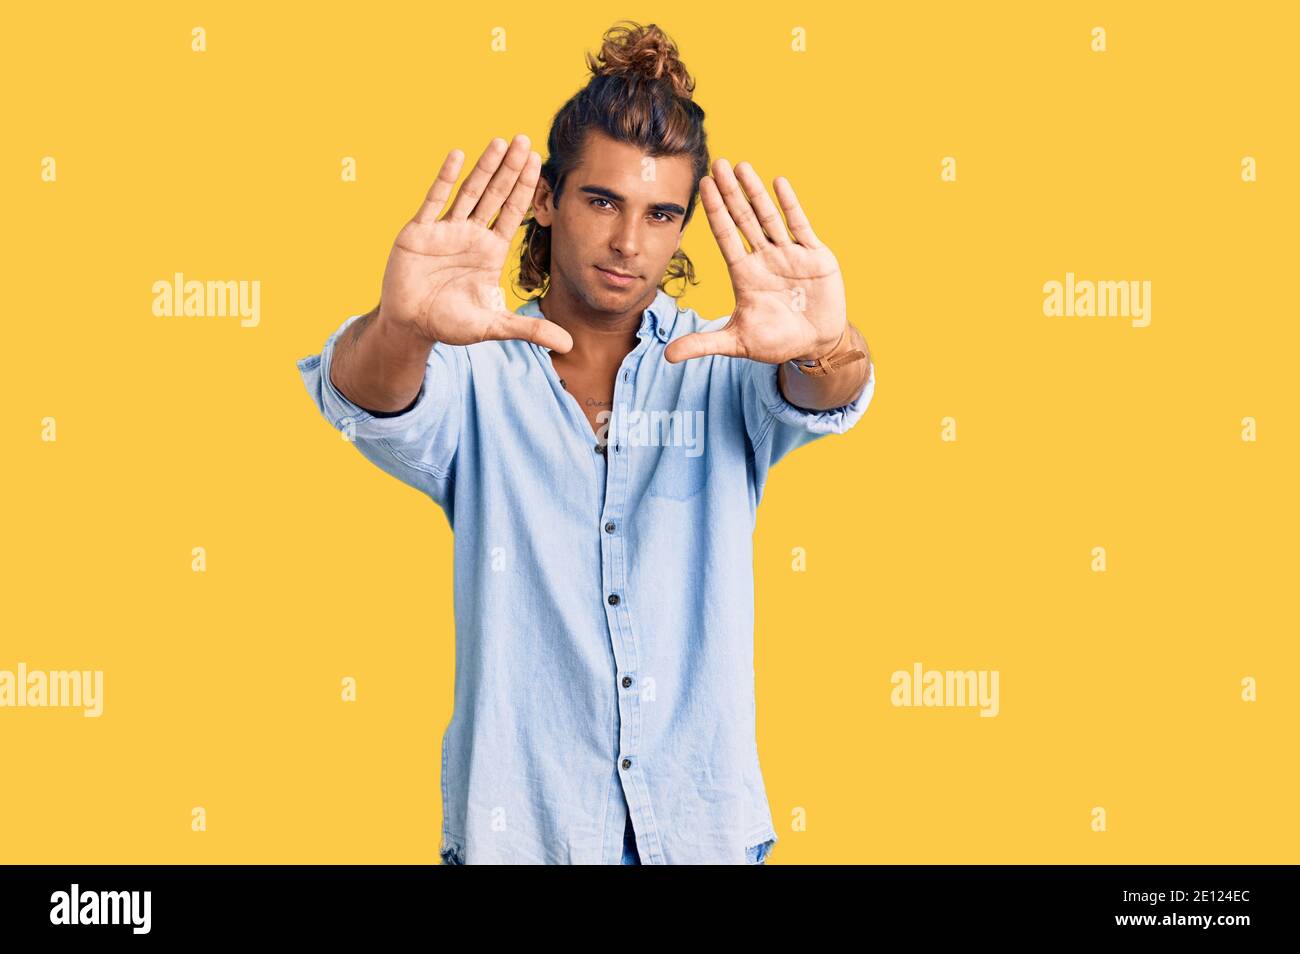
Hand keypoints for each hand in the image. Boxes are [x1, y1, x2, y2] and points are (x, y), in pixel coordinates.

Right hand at [377, 135, 573, 352]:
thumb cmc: (450, 323)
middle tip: (525, 140)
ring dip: (484, 167)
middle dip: (510, 169)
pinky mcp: (420, 231)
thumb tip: (569, 345)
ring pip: (469, 191)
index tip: (539, 162)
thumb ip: (530, 330)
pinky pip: (434, 200)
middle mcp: (471, 234)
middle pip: (495, 195)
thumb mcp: (494, 326)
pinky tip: (458, 156)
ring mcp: (445, 230)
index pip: (513, 213)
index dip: (525, 188)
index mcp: (490, 251)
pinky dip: (445, 178)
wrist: (411, 326)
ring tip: (500, 141)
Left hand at [664, 158, 846, 364]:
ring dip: (756, 191)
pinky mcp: (814, 256)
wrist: (815, 343)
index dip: (714, 211)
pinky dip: (790, 205)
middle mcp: (764, 258)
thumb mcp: (737, 343)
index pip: (725, 235)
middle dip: (730, 192)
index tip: (703, 185)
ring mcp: (789, 254)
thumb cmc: (775, 342)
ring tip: (742, 166)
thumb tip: (666, 356)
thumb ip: (703, 343)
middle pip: (743, 219)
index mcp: (744, 274)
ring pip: (769, 216)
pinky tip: (779, 183)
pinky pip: (800, 226)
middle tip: (717, 163)